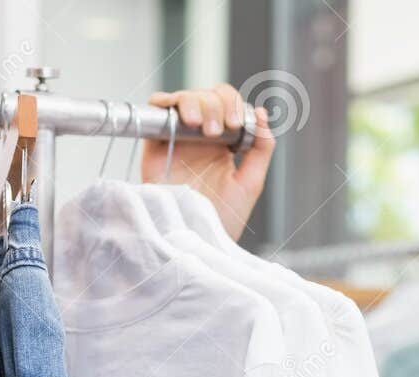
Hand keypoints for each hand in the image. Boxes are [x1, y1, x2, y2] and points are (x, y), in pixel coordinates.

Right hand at [140, 84, 275, 242]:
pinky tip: (186, 120)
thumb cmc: (221, 220)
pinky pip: (157, 107)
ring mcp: (178, 137)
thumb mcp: (250, 183)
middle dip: (218, 105)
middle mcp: (200, 137)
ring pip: (185, 97)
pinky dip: (169, 103)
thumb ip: (261, 149)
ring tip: (203, 128)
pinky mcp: (156, 142)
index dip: (235, 105)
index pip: (228, 105)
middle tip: (219, 131)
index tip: (239, 126)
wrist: (195, 239)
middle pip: (208, 96)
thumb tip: (261, 113)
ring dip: (198, 102)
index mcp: (223, 144)